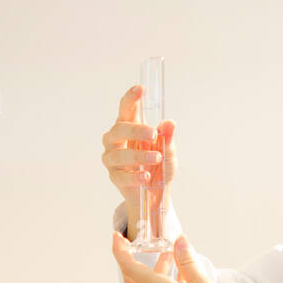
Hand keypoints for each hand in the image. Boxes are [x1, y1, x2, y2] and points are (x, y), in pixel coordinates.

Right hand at [101, 85, 176, 221]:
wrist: (155, 193)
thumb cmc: (159, 166)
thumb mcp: (168, 151)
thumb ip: (167, 137)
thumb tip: (170, 123)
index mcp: (129, 126)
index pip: (126, 108)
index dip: (131, 98)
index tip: (140, 89)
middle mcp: (116, 140)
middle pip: (119, 129)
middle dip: (136, 130)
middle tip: (153, 134)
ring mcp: (112, 158)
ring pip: (119, 153)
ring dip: (138, 155)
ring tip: (156, 158)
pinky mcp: (114, 176)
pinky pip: (121, 175)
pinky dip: (135, 176)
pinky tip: (146, 176)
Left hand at [112, 230, 266, 282]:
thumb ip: (189, 263)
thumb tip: (179, 241)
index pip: (131, 269)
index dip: (120, 252)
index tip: (117, 237)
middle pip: (133, 279)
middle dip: (131, 259)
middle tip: (135, 243)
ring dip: (154, 268)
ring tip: (172, 255)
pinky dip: (163, 280)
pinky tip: (182, 276)